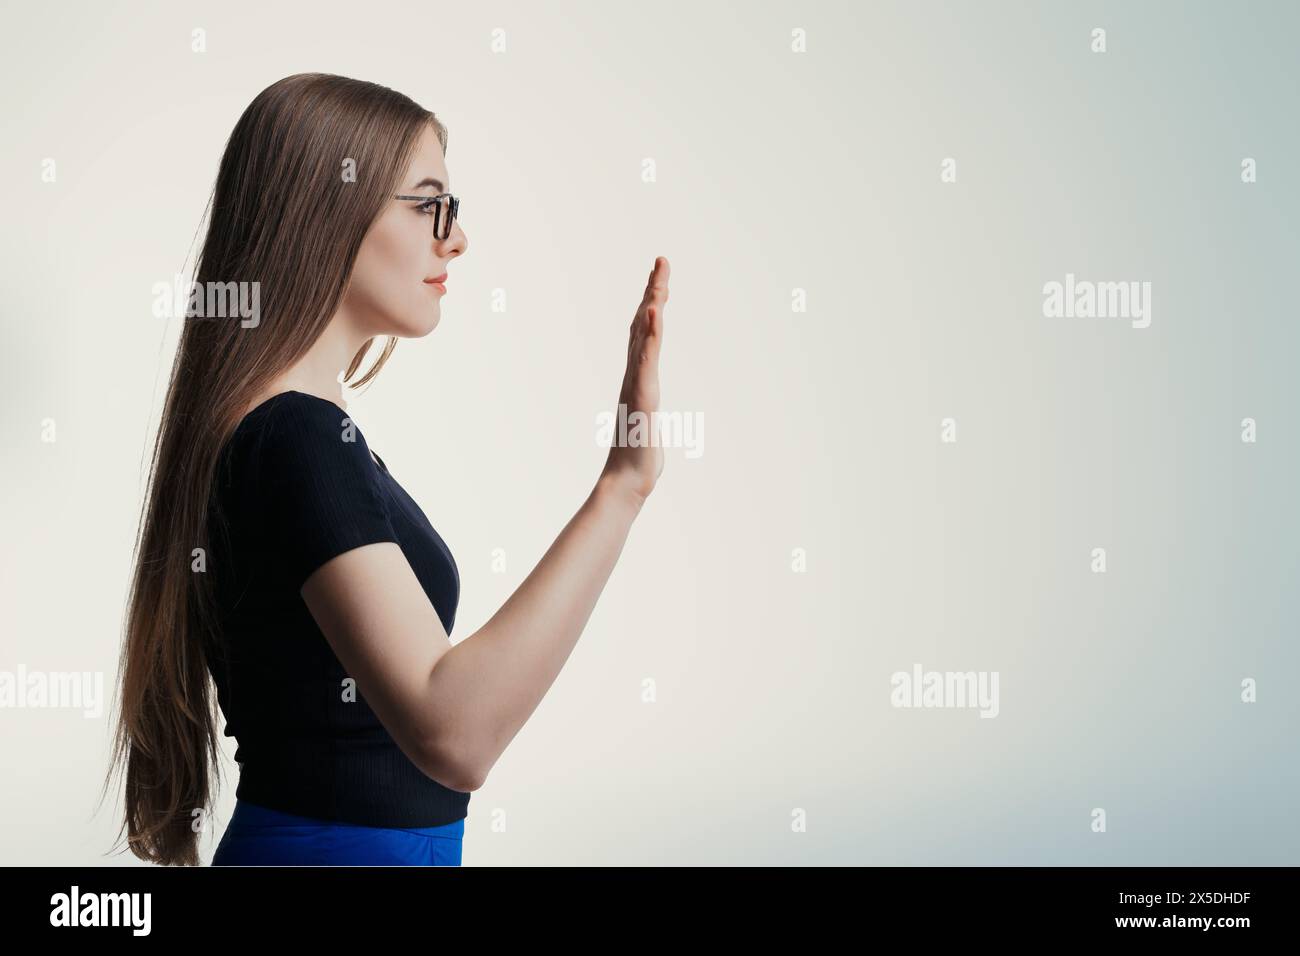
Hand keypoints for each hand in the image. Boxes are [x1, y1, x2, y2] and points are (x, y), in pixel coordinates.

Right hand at [601, 256, 669, 504]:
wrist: (627, 481)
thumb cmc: (637, 457)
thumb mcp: (647, 425)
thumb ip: (646, 413)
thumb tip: (645, 416)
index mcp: (637, 378)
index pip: (645, 333)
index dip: (651, 304)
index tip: (658, 278)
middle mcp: (634, 374)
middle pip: (643, 323)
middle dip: (653, 290)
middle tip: (661, 260)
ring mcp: (637, 382)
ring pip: (645, 335)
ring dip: (653, 303)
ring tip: (660, 276)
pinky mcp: (643, 394)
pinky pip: (647, 358)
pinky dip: (651, 333)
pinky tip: (656, 312)